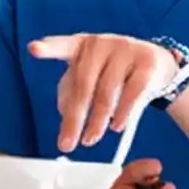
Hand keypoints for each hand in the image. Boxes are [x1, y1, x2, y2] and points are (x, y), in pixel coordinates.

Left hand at [30, 34, 179, 152]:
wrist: (155, 63)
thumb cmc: (113, 72)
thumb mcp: (89, 78)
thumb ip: (72, 93)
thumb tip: (65, 118)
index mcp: (80, 45)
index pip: (61, 45)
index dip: (47, 48)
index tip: (33, 49)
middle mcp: (101, 44)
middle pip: (83, 85)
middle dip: (74, 119)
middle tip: (67, 144)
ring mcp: (125, 50)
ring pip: (106, 93)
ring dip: (97, 122)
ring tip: (90, 139)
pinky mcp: (147, 63)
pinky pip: (132, 94)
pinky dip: (122, 114)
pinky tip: (116, 126)